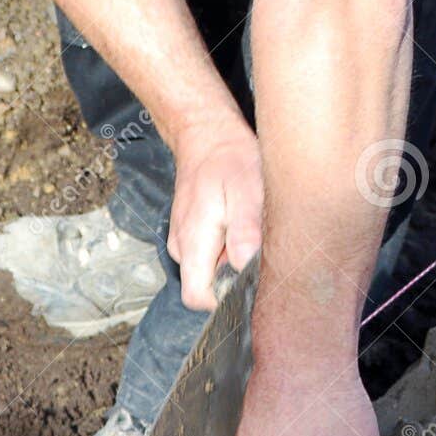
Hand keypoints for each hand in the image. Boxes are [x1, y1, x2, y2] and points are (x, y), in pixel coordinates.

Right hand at [168, 114, 262, 309]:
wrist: (206, 135)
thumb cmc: (229, 159)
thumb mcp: (247, 191)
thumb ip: (245, 232)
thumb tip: (245, 268)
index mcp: (193, 243)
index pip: (197, 298)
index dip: (224, 300)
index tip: (249, 282)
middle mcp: (181, 248)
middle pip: (205, 287)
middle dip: (232, 278)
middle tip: (254, 245)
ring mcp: (182, 242)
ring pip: (208, 271)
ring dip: (230, 260)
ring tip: (246, 226)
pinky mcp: (188, 234)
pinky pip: (207, 255)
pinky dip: (225, 246)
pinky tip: (237, 222)